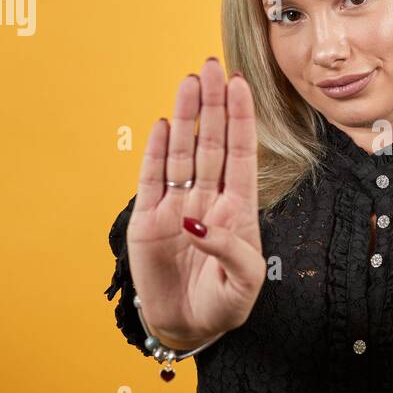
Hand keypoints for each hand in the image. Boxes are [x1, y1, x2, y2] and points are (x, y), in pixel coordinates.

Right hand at [126, 59, 265, 347]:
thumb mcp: (243, 284)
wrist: (188, 327)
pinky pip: (153, 178)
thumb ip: (229, 251)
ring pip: (183, 152)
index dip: (240, 119)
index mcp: (238, 209)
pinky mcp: (148, 220)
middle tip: (211, 66)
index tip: (241, 85)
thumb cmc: (223, 305)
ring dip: (186, 117)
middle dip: (213, 105)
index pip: (241, 154)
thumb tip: (196, 223)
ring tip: (189, 81)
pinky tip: (163, 122)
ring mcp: (177, 206)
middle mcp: (208, 199)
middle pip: (211, 142)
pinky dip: (157, 150)